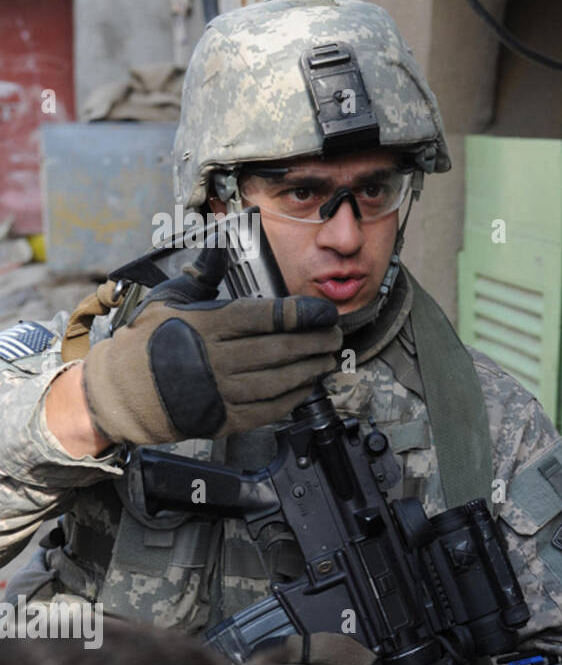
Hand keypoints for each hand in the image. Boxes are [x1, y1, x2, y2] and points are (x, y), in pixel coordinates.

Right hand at [80, 246, 340, 444]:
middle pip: (279, 350)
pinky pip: (269, 409)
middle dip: (316, 342)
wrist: (123, 391)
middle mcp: (215, 359)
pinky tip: (308, 385)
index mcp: (206, 325)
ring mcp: (220, 392)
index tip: (325, 313)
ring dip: (311, 369)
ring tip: (327, 359)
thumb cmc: (150, 340)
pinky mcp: (223, 419)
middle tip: (336, 335)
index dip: (301, 315)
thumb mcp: (169, 299)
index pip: (264, 317)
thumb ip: (202, 273)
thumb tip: (220, 244)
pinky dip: (294, 397)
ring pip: (279, 381)